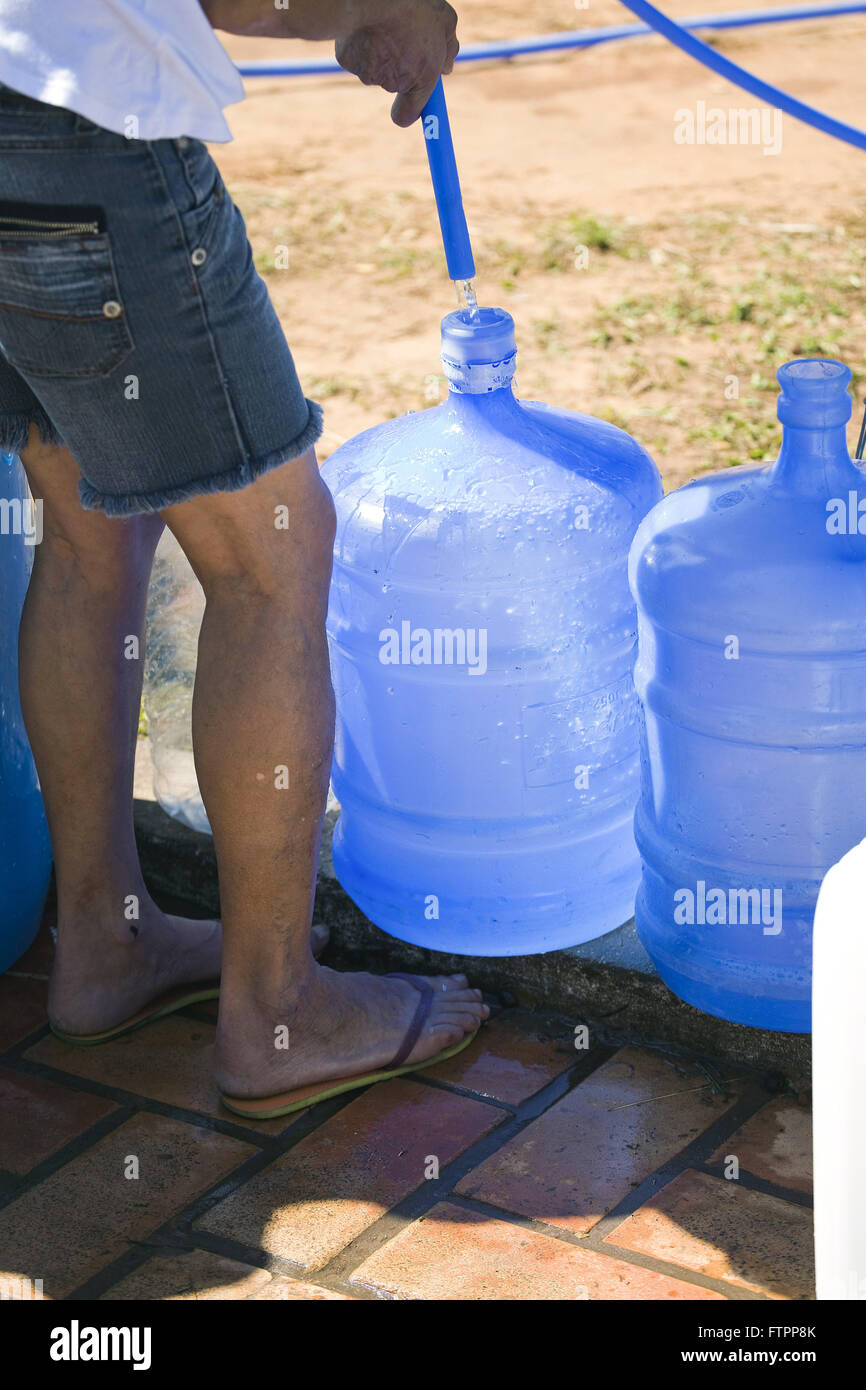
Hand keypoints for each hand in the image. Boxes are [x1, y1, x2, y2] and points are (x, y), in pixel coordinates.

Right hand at [335, 0, 458, 126]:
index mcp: (421, 78)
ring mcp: (368, 74)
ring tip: (384, 22)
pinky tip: (366, 23)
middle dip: (398, 63)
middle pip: (393, 82)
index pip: (408, 114)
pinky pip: (356, 55)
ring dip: (379, 50)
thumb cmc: (414, 5)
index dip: (409, 111)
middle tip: (402, 34)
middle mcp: (394, 83)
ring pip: (374, 67)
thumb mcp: (444, 20)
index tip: (410, 105)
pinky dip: (361, 42)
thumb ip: (449, 48)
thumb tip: (446, 67)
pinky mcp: (347, 61)